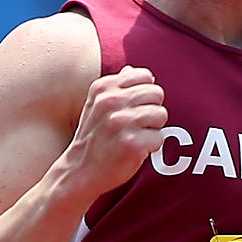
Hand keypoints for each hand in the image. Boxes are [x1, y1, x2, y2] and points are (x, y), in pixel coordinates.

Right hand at [65, 65, 167, 197]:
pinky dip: (151, 147)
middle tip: (136, 126)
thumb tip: (133, 70)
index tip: (133, 109)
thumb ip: (115, 86)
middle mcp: (111, 102)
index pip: (145, 76)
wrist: (80, 171)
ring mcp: (121, 123)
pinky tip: (134, 151)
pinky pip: (159, 138)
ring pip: (161, 114)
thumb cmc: (94, 136)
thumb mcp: (96, 105)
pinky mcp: (132, 144)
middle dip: (151, 110)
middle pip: (157, 94)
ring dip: (152, 129)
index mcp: (104, 88)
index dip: (145, 94)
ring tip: (135, 137)